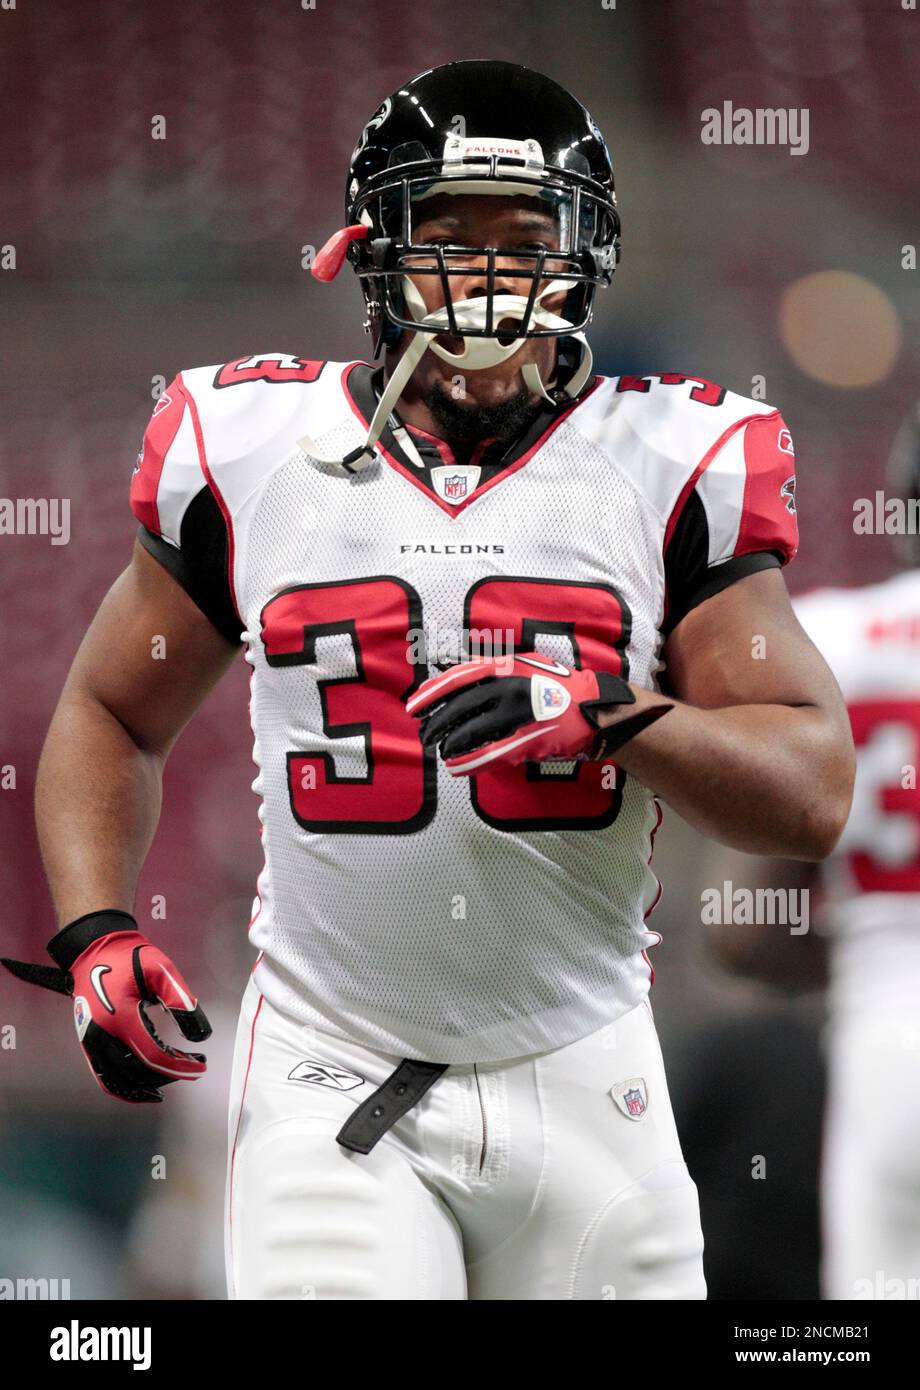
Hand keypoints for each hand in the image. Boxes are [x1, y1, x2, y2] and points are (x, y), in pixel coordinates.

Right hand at [1, 909, 210, 1102]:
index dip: (180, 1066)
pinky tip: (143, 1089)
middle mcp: (102, 1034)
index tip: (201, 1065)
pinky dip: (122, 1088)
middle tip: (193, 1065)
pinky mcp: (88, 1042)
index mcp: (121, 1017)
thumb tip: (201, 1035)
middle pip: (138, 1072)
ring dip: (147, 1086)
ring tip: (171, 1080)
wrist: (95, 949)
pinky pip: (103, 1076)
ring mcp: (91, 1041)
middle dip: (169, 1074)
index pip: (154, 1056)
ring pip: (119, 1080)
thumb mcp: (162, 971)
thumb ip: (181, 1001)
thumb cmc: (130, 957)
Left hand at [406, 653, 671, 774]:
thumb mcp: (525, 665)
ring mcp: (519, 715)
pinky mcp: (528, 740)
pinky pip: (491, 753)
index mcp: (506, 667)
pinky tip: (457, 767)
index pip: (459, 678)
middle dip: (437, 722)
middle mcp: (509, 688)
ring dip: (451, 743)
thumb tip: (459, 682)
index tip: (414, 705)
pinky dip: (471, 761)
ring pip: (473, 731)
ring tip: (440, 751)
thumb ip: (495, 672)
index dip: (433, 693)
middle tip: (424, 735)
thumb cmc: (558, 685)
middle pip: (461, 707)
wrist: (594, 707)